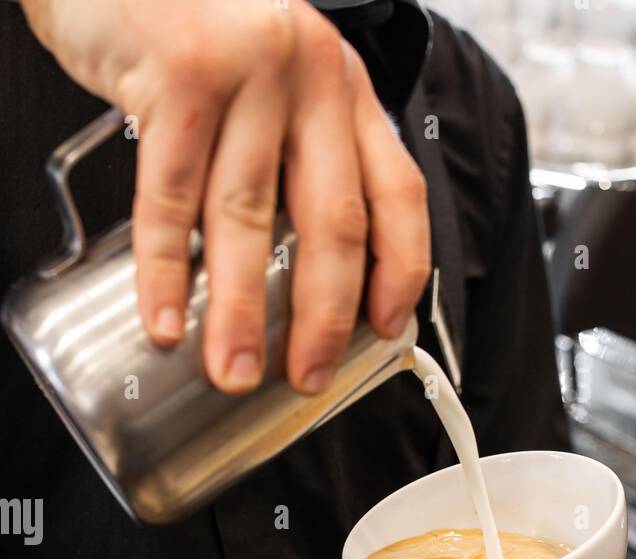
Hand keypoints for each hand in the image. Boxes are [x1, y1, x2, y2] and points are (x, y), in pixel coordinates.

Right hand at [23, 0, 429, 393]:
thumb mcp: (270, 84)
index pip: (398, 191)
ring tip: (233, 370)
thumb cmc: (191, 32)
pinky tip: (166, 318)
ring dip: (241, 310)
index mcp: (343, 88)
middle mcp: (309, 76)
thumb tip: (297, 277)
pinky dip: (164, 268)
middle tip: (306, 376)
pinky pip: (172, 196)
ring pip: (250, 218)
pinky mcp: (178, 73)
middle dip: (323, 317)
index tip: (387, 330)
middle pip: (332, 221)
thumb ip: (292, 158)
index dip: (401, 271)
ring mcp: (246, 71)